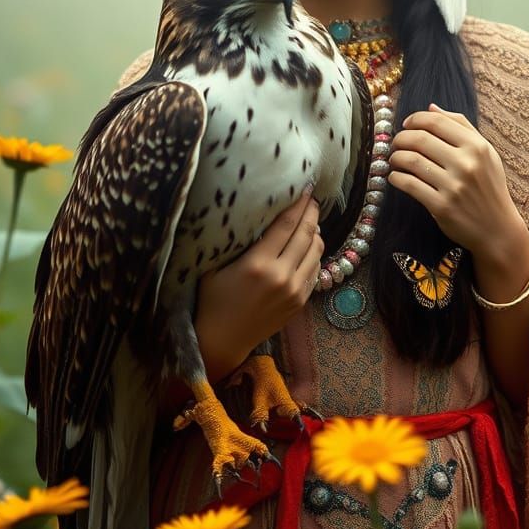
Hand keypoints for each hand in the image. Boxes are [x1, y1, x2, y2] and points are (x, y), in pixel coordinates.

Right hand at [194, 188, 323, 370]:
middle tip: (311, 198)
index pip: (286, 224)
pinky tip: (309, 244)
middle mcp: (281, 276)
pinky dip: (315, 253)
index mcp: (258, 264)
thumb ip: (232, 240)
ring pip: (316, 251)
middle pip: (306, 233)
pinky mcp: (300, 302)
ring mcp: (294, 291)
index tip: (305, 188)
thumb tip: (250, 210)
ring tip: (310, 219)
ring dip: (316, 231)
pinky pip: (316, 270)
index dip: (298, 203)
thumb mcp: (214, 265)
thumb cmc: (212, 299)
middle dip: (311, 212)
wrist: (223, 340)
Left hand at [387, 103, 528, 270]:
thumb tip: (431, 107)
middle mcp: (466, 164)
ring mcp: (453, 186)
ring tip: (394, 159)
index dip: (415, 119)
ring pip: (411, 161)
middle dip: (401, 138)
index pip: (436, 122)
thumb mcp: (485, 153)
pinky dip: (396, 178)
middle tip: (396, 143)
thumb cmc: (489, 187)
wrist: (497, 229)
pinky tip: (395, 177)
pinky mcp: (441, 206)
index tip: (406, 125)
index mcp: (477, 146)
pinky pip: (409, 185)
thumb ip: (461, 126)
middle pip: (420, 139)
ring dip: (395, 157)